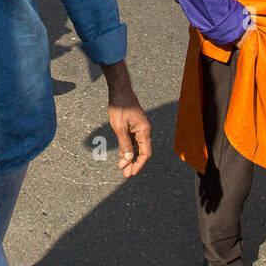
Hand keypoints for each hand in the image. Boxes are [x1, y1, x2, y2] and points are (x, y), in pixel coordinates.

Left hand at [103, 63, 151, 177]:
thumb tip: (128, 158)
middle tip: (126, 174)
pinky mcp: (133, 126)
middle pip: (142, 152)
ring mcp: (139, 128)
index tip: (131, 172)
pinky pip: (133, 141)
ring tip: (122, 168)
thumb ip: (125, 143)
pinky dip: (128, 149)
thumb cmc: (120, 106)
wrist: (119, 91)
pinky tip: (122, 156)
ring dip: (130, 158)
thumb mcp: (119, 127)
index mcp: (144, 131)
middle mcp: (144, 130)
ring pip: (137, 147)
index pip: (145, 153)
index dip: (139, 164)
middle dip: (134, 164)